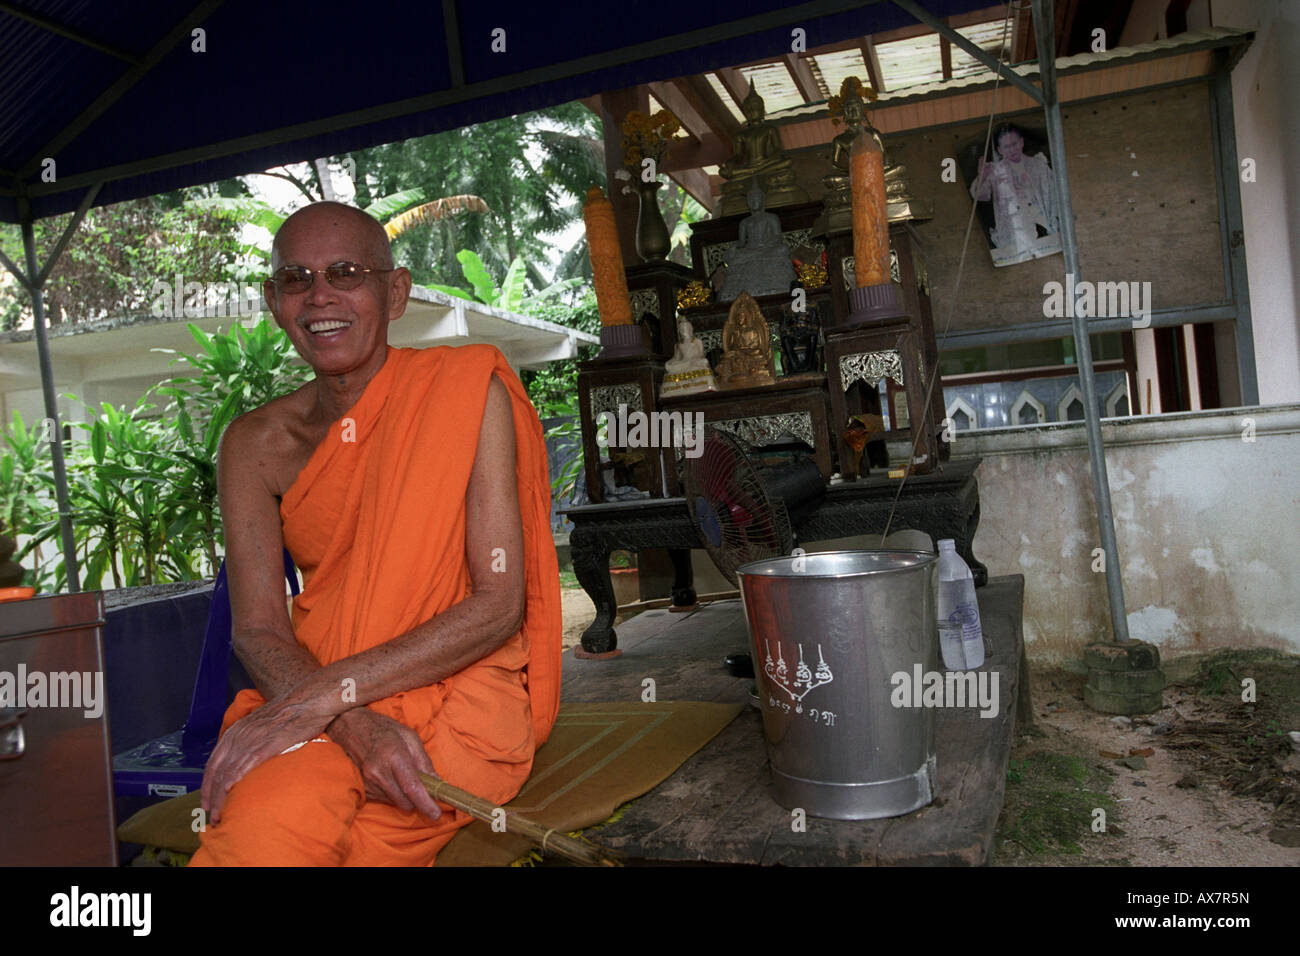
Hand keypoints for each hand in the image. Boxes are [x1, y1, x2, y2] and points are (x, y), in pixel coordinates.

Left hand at [200, 694, 332, 823]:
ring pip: (228, 773)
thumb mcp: (260, 725)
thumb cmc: (289, 713)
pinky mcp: (267, 745)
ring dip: (221, 797)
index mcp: (235, 732)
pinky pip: (246, 765)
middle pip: (217, 772)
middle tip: (213, 816)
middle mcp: (238, 737)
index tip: (206, 803)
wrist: (308, 700)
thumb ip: (249, 741)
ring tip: (221, 815)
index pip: (212, 764)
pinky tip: (232, 793)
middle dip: (211, 797)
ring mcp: (252, 740)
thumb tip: (245, 762)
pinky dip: (236, 780)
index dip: (206, 786)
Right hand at [328, 708, 442, 820]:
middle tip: (424, 790)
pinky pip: (383, 799)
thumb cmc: (383, 729)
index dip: (426, 803)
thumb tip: (437, 783)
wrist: (350, 726)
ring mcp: (367, 781)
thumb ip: (424, 762)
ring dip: (403, 796)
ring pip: (394, 802)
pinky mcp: (361, 787)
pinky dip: (391, 793)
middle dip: (417, 801)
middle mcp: (378, 772)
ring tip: (401, 776)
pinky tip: (389, 777)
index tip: (436, 814)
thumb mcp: (410, 737)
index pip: (412, 788)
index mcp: (393, 756)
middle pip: (404, 801)